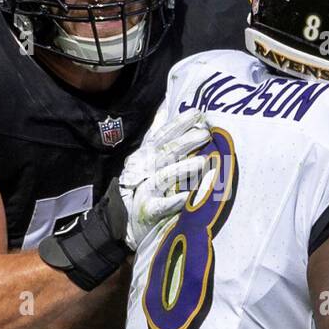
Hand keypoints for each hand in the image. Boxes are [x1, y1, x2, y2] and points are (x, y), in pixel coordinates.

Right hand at [118, 108, 212, 248]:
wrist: (123, 220)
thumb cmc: (142, 185)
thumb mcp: (145, 157)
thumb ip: (156, 134)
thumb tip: (164, 107)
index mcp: (146, 155)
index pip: (162, 136)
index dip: (178, 123)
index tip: (196, 113)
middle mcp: (145, 170)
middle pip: (165, 152)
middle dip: (185, 141)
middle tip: (206, 133)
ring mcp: (145, 190)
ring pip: (164, 176)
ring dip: (183, 169)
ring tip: (204, 162)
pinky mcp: (148, 210)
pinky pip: (162, 205)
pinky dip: (175, 201)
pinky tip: (189, 197)